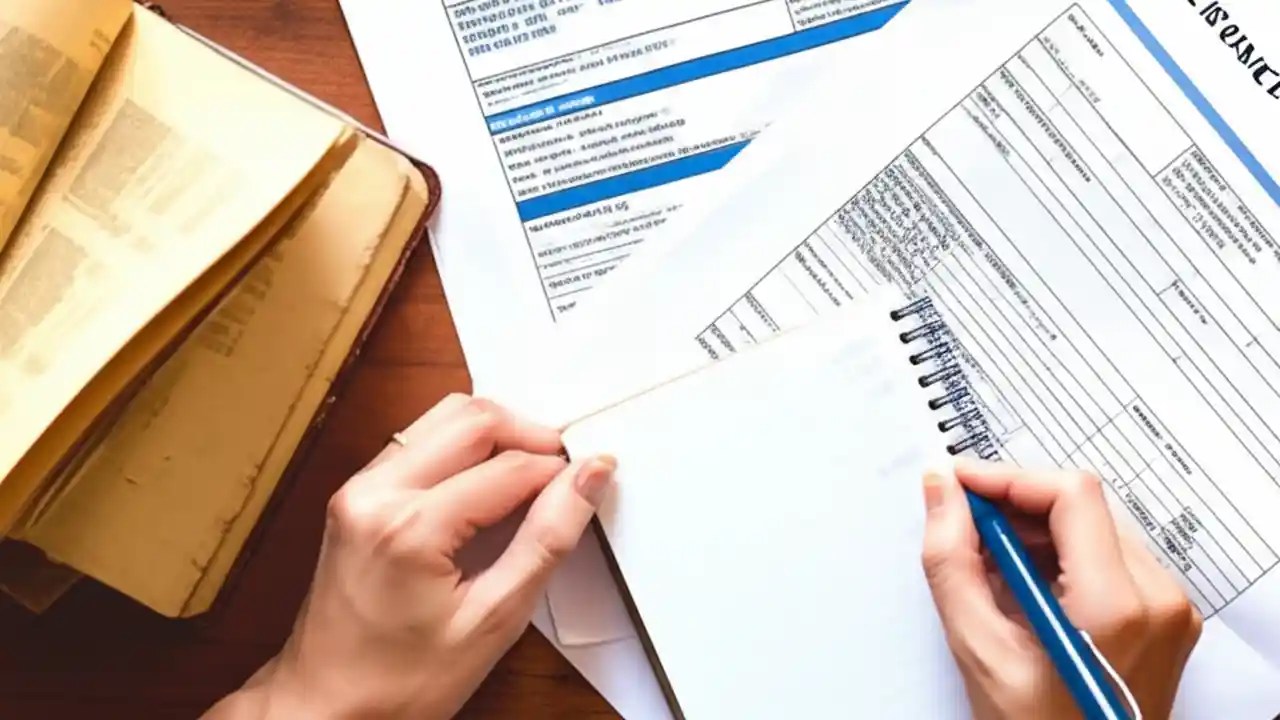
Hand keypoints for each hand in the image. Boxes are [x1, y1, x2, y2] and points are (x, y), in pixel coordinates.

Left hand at [205, 394, 615, 719]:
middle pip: (472, 418)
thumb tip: (589, 478)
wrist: (323, 708)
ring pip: (441, 418)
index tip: (591, 479)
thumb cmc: (401, 684)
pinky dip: (461, 448)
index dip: (560, 469)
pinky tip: (487, 484)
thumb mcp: (493, 620)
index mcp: (410, 527)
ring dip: (494, 433)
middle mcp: (375, 492)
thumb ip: (546, 540)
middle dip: (530, 433)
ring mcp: (358, 488)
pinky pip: (417, 442)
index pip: (508, 467)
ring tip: (532, 475)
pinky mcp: (353, 495)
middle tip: (566, 469)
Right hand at [921, 458, 1201, 718]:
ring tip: (989, 571)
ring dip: (1034, 534)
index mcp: (1117, 605)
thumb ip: (953, 563)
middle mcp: (1157, 600)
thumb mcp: (981, 651)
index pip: (1069, 495)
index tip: (962, 483)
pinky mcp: (1163, 618)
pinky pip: (1107, 559)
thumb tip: (942, 497)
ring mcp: (1167, 610)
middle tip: (964, 527)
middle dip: (1015, 508)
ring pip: (1092, 530)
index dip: (1007, 479)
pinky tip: (1022, 589)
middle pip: (1081, 509)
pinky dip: (1058, 559)